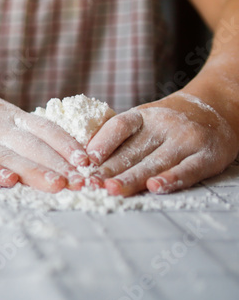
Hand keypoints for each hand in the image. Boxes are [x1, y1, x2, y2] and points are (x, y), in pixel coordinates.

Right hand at [0, 72, 91, 191]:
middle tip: (83, 182)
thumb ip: (23, 131)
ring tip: (57, 185)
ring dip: (34, 171)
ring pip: (7, 155)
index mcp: (10, 116)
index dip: (67, 145)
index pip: (45, 129)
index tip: (89, 162)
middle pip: (32, 146)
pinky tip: (7, 182)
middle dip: (59, 165)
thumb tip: (63, 154)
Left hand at [88, 92, 238, 195]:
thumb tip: (85, 160)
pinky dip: (171, 179)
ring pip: (155, 162)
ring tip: (113, 189)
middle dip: (109, 170)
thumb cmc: (169, 123)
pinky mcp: (207, 155)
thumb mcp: (143, 121)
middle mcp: (164, 125)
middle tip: (90, 184)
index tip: (84, 160)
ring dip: (132, 178)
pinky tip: (155, 187)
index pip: (119, 126)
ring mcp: (186, 140)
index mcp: (143, 115)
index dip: (101, 143)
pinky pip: (188, 169)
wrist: (215, 110)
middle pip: (133, 150)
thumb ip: (119, 138)